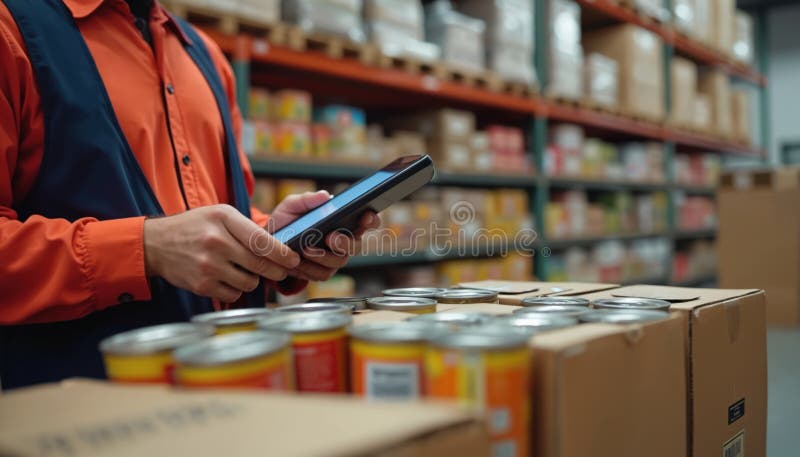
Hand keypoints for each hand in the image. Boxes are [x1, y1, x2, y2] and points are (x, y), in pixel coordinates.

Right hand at [144, 204, 299, 302]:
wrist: (156, 244)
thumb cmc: (195, 227)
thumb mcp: (219, 214)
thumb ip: (246, 227)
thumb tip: (280, 248)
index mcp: (224, 219)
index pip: (262, 240)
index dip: (283, 254)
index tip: (294, 259)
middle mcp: (216, 242)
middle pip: (260, 264)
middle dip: (277, 270)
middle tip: (280, 270)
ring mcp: (208, 265)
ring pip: (250, 282)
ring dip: (254, 279)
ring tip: (245, 270)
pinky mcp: (202, 285)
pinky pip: (234, 293)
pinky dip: (237, 289)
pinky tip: (229, 278)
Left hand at [269, 191, 380, 280]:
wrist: (270, 242)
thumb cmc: (287, 221)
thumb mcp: (292, 205)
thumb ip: (307, 199)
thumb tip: (325, 196)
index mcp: (344, 221)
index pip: (367, 220)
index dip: (371, 219)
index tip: (365, 216)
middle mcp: (344, 240)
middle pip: (356, 245)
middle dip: (345, 242)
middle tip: (330, 237)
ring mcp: (335, 258)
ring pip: (339, 261)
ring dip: (323, 256)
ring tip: (306, 248)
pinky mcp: (322, 272)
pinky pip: (322, 274)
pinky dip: (309, 268)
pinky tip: (298, 261)